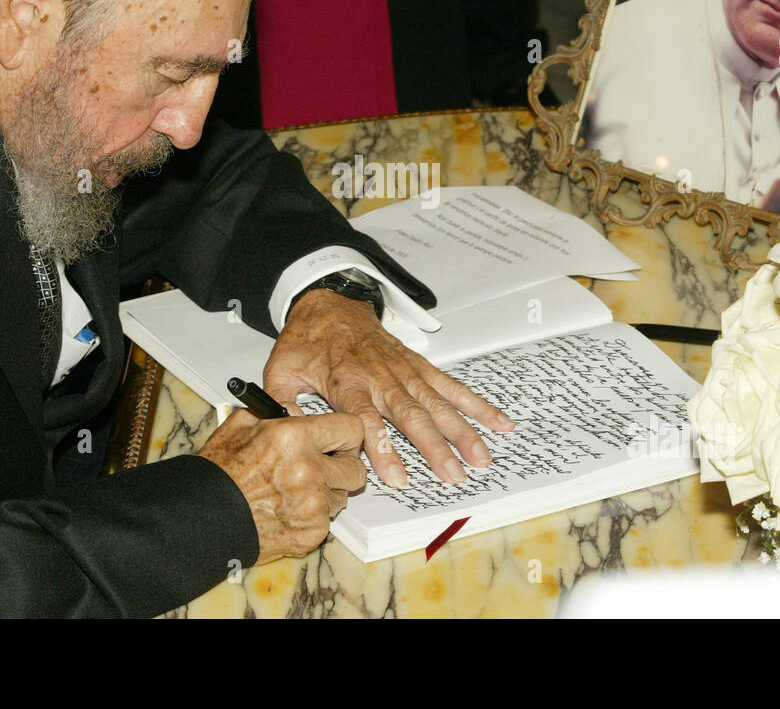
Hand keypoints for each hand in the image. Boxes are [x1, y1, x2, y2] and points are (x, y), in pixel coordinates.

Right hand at [198, 407, 365, 564]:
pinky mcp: (311, 531)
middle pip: (355, 468)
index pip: (352, 429)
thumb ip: (277, 411)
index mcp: (294, 438)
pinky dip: (312, 516)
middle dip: (343, 466)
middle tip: (326, 466)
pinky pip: (326, 520)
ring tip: (296, 490)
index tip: (341, 439)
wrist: (203, 517)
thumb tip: (300, 411)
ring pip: (341, 496)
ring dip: (327, 492)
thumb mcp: (242, 424)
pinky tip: (288, 510)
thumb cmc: (220, 472)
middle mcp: (309, 470)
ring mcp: (312, 505)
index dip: (347, 434)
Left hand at [263, 290, 514, 488]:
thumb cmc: (307, 341)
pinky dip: (475, 404)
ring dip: (461, 431)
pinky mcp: (419, 366)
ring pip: (437, 404)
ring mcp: (404, 371)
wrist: (329, 303)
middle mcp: (380, 377)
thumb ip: (283, 405)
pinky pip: (451, 386)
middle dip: (434, 447)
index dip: (381, 447)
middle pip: (411, 415)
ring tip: (481, 458)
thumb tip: (291, 435)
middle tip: (453, 475)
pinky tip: (498, 422)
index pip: (366, 418)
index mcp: (346, 381)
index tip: (397, 476)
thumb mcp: (280, 371)